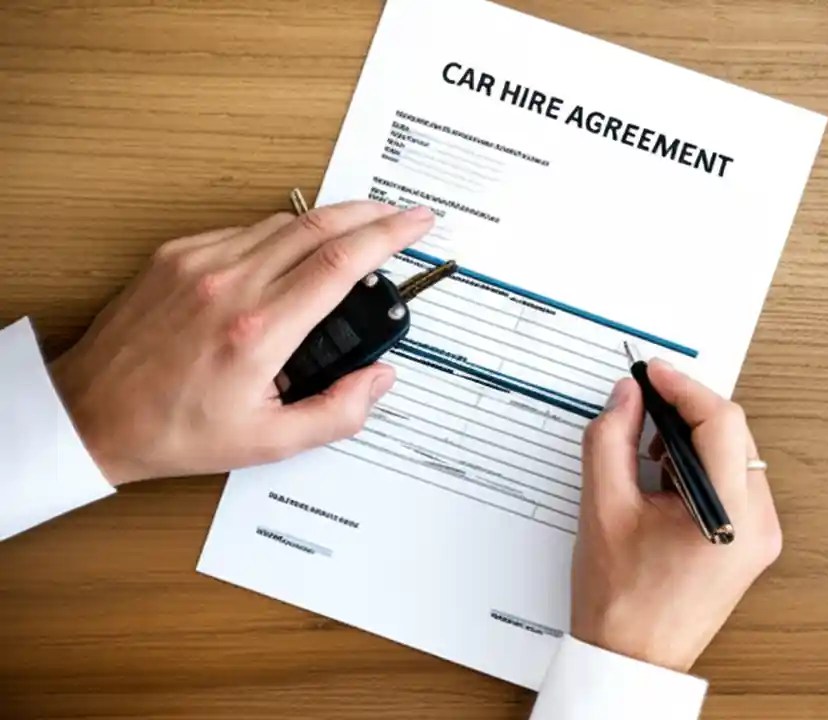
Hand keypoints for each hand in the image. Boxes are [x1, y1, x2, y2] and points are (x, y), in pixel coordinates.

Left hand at [49, 202, 434, 484]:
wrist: (89, 414)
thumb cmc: (172, 430)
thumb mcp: (268, 443)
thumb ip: (338, 413)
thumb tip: (379, 379)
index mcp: (258, 331)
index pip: (341, 262)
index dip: (389, 234)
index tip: (416, 223)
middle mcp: (229, 286)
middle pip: (319, 226)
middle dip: (371, 213)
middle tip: (401, 216)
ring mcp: (199, 263)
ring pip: (283, 223)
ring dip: (328, 223)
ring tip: (354, 236)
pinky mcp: (175, 255)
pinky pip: (245, 231)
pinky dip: (280, 236)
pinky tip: (292, 256)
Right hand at [571, 360, 781, 671]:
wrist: (634, 658)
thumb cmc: (622, 602)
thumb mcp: (603, 509)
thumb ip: (610, 440)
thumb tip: (626, 395)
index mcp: (731, 517)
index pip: (721, 422)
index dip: (684, 388)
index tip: (652, 374)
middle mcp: (759, 524)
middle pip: (734, 434)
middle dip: (686, 413)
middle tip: (643, 406)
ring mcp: (761, 535)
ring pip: (735, 454)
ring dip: (693, 439)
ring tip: (648, 452)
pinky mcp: (752, 541)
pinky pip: (733, 481)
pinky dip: (700, 466)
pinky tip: (665, 477)